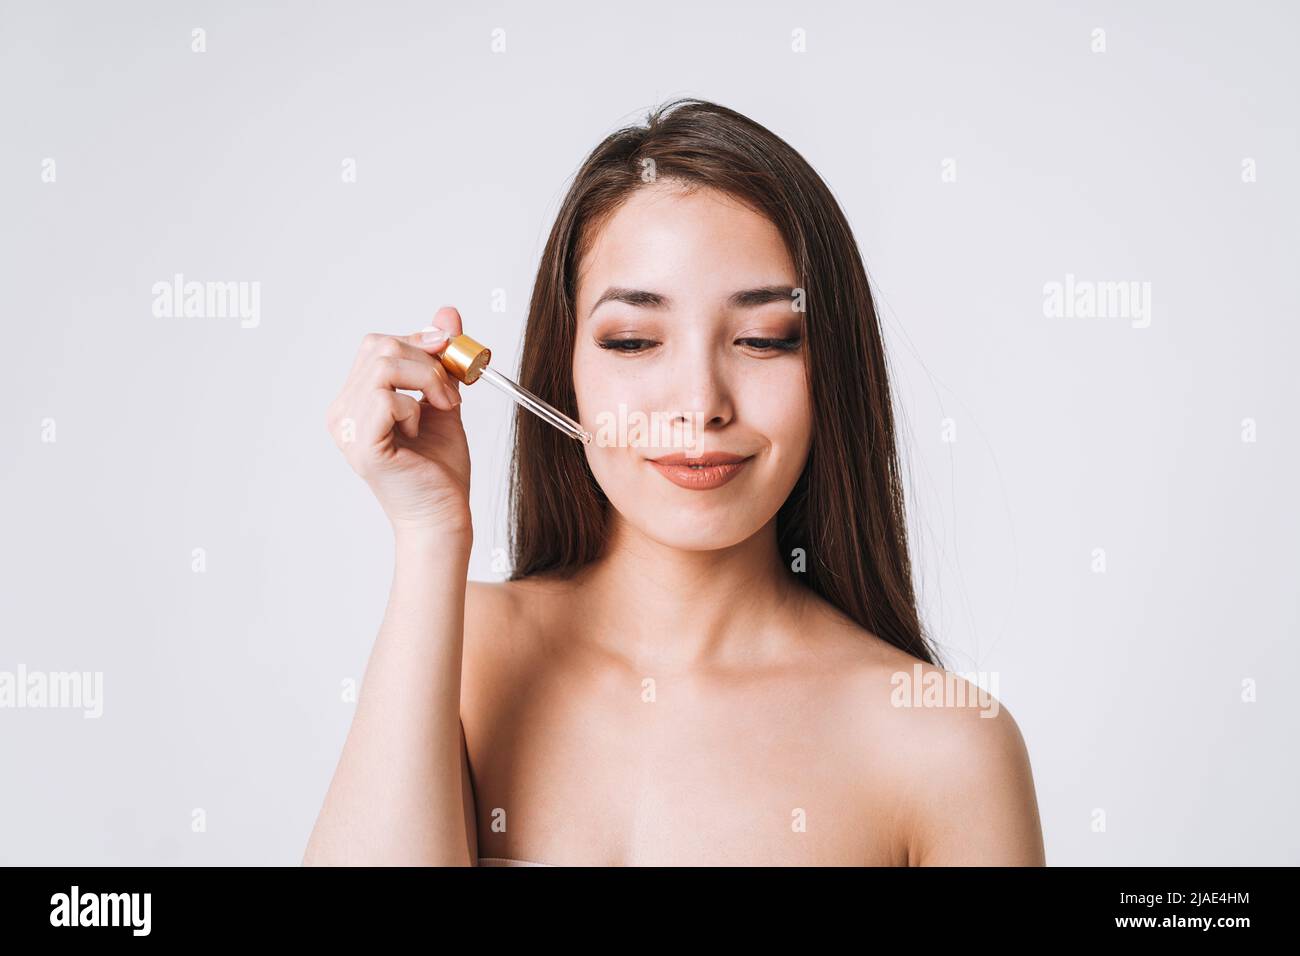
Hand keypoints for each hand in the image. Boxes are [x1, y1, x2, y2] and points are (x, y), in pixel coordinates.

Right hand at [326, 306, 472, 538]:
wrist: (443, 513)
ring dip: (428, 381)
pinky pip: (388, 398)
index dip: (419, 343)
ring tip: (443, 409)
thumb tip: (447, 313)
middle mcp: (343, 411)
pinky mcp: (361, 444)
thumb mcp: (444, 399)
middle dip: (427, 361)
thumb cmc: (439, 467)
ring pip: (385, 366)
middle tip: (451, 393)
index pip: (378, 345)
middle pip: (380, 346)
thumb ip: (440, 359)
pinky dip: (416, 408)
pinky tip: (421, 430)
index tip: (450, 360)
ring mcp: (347, 428)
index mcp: (356, 399)